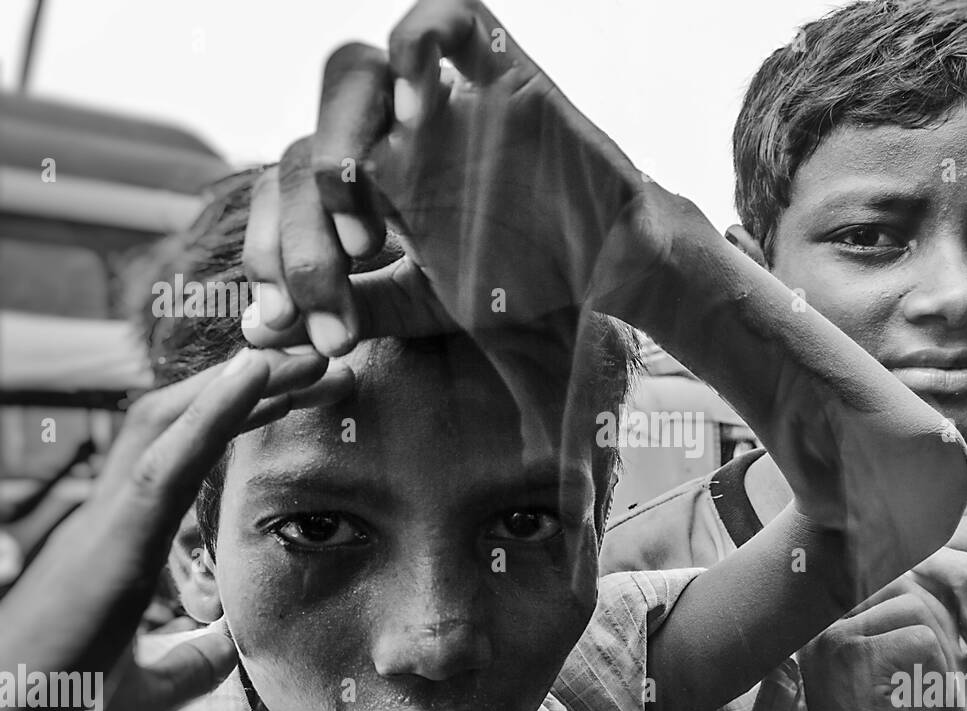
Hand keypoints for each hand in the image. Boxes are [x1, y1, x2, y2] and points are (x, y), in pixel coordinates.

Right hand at [0, 348, 351, 710]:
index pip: (183, 456)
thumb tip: (231, 640)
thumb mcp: (147, 690)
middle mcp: (103, 523)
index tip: (302, 390)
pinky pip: (164, 465)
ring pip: (171, 426)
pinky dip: (213, 416)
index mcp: (114, 548)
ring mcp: (100, 532)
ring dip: (243, 385)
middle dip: (251, 384)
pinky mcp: (105, 553)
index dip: (240, 414)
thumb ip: (190, 659)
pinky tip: (256, 375)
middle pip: (180, 423)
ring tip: (306, 354)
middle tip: (323, 358)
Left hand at [242, 0, 659, 354]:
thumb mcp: (427, 309)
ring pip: (354, 72)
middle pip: (305, 141)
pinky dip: (420, 44)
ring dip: (340, 131)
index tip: (284, 320)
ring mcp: (442, 106)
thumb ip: (359, 312)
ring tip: (357, 192)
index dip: (270, 254)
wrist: (610, 272)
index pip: (286, 199)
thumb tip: (262, 331)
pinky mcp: (500, 70)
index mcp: (368, 196)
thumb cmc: (524, 290)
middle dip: (300, 221)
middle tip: (336, 280)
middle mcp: (392, 144)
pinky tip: (413, 105)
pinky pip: (447, 19)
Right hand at [798, 588, 966, 710]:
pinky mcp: (854, 657)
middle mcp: (823, 625)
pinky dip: (941, 674)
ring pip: (918, 608)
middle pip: (907, 583)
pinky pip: (921, 640)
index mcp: (829, 625)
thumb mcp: (900, 674)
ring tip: (943, 694)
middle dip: (947, 623)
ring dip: (946, 653)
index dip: (938, 579)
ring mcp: (834, 637)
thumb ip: (914, 625)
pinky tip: (934, 706)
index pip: (888, 571)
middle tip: (961, 667)